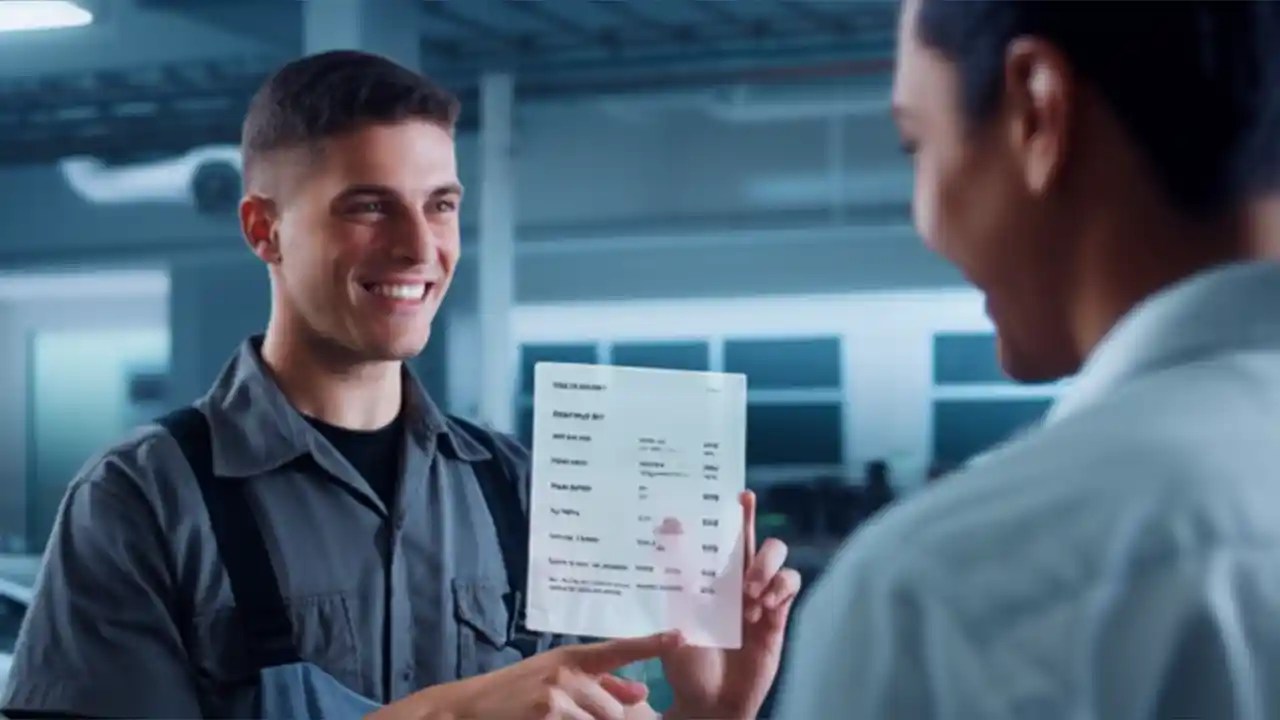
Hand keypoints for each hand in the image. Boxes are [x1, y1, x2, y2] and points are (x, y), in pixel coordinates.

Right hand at [370, 631, 682, 719]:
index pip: (620, 649)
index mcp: (572, 658)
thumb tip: (641, 693)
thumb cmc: (514, 696)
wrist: (467, 709)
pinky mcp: (549, 711)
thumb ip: (600, 685)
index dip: (652, 643)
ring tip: (555, 716)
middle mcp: (568, 670)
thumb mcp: (555, 681)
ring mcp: (558, 691)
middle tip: (574, 716)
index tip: (682, 636)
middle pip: (615, 709)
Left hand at [661, 490, 801, 718]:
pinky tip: (764, 607)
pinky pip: (790, 585)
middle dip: (750, 522)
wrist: (707, 700)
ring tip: (749, 595)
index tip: (738, 492)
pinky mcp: (777, 616)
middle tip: (744, 545)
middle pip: (752, 538)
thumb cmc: (685, 661)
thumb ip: (674, 574)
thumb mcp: (673, 613)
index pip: (720, 537)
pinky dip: (780, 588)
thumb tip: (665, 527)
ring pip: (778, 556)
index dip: (731, 513)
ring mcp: (759, 596)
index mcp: (709, 577)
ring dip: (765, 567)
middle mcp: (735, 581)